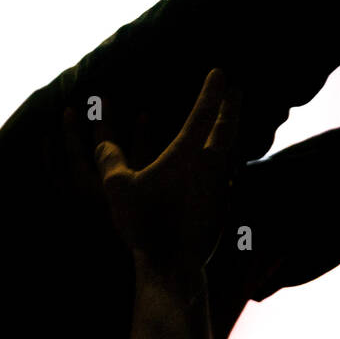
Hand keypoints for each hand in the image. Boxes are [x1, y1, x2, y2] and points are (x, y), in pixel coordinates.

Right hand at [94, 68, 241, 271]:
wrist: (173, 266)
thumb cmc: (145, 223)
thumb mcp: (117, 188)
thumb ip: (109, 160)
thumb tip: (103, 144)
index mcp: (189, 155)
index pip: (204, 113)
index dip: (211, 90)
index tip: (220, 72)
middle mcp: (211, 167)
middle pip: (227, 130)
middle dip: (230, 107)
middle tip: (236, 90)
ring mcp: (220, 189)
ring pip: (229, 153)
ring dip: (229, 135)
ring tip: (227, 126)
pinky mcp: (221, 210)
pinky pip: (225, 176)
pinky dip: (223, 163)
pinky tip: (219, 169)